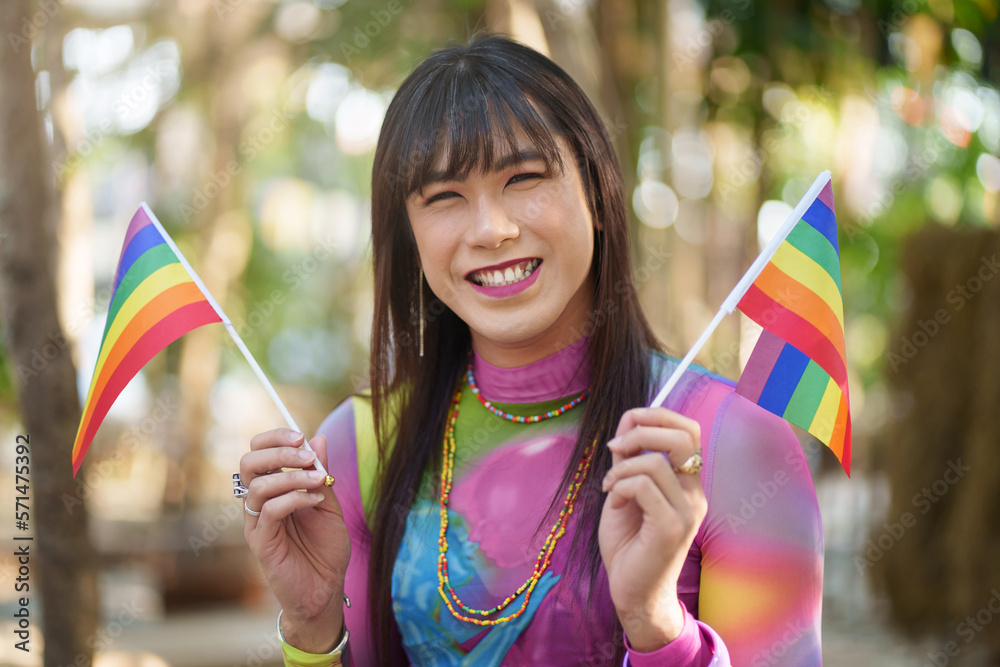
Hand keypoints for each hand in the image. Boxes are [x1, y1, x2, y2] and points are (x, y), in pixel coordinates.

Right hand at [240, 429, 350, 651]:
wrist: (325, 589)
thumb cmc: (325, 548)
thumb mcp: (329, 504)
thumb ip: (320, 473)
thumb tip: (318, 438)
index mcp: (273, 489)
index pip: (258, 452)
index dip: (275, 439)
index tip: (301, 437)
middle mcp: (260, 503)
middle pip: (249, 463)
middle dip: (278, 453)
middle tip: (306, 456)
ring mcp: (257, 522)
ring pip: (257, 486)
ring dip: (291, 477)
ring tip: (318, 480)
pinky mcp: (261, 542)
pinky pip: (269, 511)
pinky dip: (293, 498)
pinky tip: (315, 501)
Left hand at [597, 407, 706, 651]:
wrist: (633, 593)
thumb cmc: (629, 545)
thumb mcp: (625, 491)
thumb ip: (629, 459)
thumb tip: (627, 423)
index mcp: (687, 483)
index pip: (688, 430)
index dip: (657, 415)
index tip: (626, 426)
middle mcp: (695, 493)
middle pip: (684, 435)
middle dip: (643, 429)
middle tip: (616, 447)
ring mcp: (687, 511)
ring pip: (656, 461)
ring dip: (622, 466)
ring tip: (610, 485)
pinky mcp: (671, 527)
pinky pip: (644, 486)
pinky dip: (620, 485)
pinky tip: (613, 500)